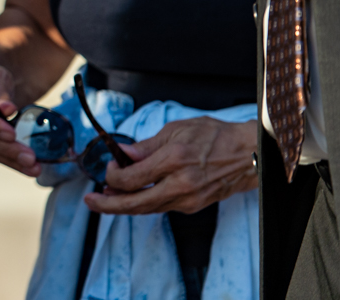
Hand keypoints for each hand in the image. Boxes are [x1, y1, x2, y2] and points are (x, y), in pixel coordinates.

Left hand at [86, 118, 256, 215]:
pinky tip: (132, 197)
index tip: (109, 168)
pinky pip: (162, 207)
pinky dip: (143, 204)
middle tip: (90, 201)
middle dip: (109, 205)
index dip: (114, 176)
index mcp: (174, 160)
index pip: (133, 178)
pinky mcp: (194, 205)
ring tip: (106, 199)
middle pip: (136, 203)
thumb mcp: (177, 129)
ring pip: (148, 208)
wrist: (250, 154)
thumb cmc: (215, 136)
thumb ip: (147, 145)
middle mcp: (181, 184)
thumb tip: (123, 153)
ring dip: (124, 205)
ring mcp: (189, 198)